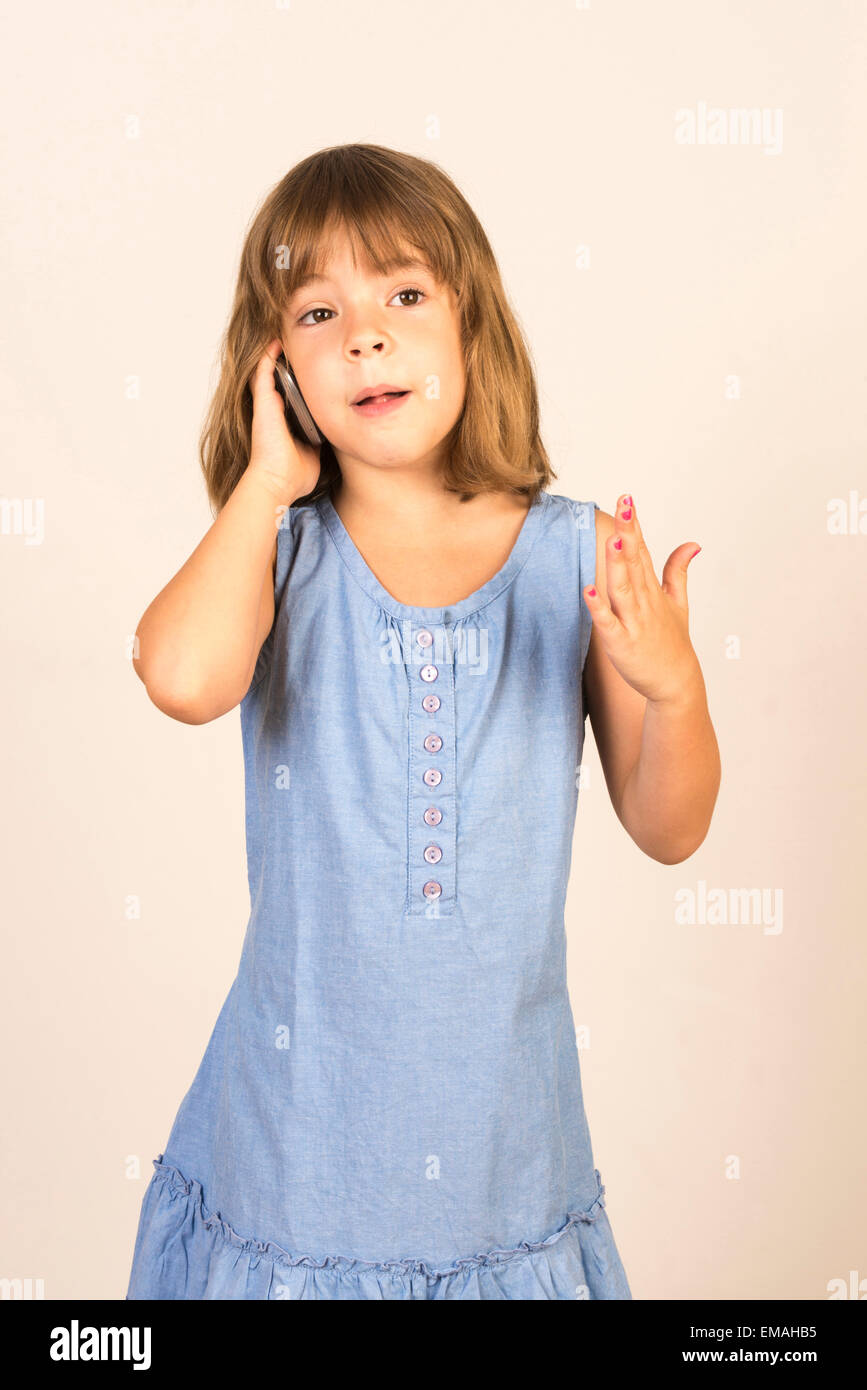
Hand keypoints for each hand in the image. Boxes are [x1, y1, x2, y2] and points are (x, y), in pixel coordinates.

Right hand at [247, 337, 320, 501]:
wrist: (278, 481)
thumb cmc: (294, 476)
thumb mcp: (313, 455)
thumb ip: (318, 444)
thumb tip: (330, 436)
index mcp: (284, 423)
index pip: (290, 396)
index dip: (298, 382)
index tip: (309, 369)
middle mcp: (273, 412)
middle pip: (279, 380)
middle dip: (287, 365)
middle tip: (298, 347)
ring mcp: (266, 406)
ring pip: (268, 373)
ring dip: (276, 356)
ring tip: (285, 337)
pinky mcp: (263, 403)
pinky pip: (263, 372)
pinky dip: (268, 356)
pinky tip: (275, 342)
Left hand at [583, 494, 702, 705]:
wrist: (676, 684)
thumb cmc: (672, 642)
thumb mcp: (678, 602)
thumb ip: (678, 570)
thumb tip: (692, 544)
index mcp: (653, 589)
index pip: (643, 550)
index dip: (634, 525)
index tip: (628, 498)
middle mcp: (644, 601)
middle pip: (635, 562)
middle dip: (629, 533)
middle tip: (625, 505)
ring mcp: (634, 622)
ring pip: (624, 588)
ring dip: (619, 565)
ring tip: (615, 540)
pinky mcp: (622, 643)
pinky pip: (608, 624)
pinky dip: (599, 608)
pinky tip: (589, 590)